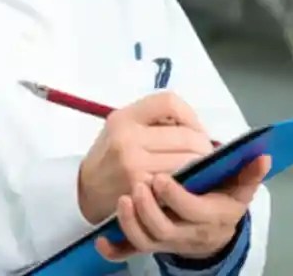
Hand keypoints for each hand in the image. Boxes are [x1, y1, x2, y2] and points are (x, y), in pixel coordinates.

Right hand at [77, 92, 214, 223]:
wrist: (85, 190)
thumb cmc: (110, 155)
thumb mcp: (121, 126)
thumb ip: (153, 120)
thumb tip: (195, 125)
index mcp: (124, 118)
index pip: (169, 102)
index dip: (190, 114)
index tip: (195, 128)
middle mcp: (127, 138)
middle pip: (186, 136)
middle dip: (204, 145)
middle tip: (207, 154)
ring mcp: (134, 166)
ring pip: (187, 161)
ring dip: (201, 166)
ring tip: (200, 169)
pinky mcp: (142, 190)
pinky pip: (179, 182)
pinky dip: (189, 182)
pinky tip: (188, 183)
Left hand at [95, 154, 270, 262]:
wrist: (211, 232)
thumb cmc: (222, 202)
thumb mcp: (240, 189)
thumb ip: (249, 173)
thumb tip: (263, 157)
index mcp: (210, 217)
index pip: (192, 210)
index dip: (176, 197)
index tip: (161, 178)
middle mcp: (187, 233)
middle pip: (165, 229)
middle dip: (150, 210)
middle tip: (138, 186)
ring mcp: (166, 240)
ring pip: (146, 241)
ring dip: (131, 224)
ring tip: (123, 200)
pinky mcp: (150, 244)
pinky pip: (131, 253)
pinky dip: (115, 250)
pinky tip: (102, 241)